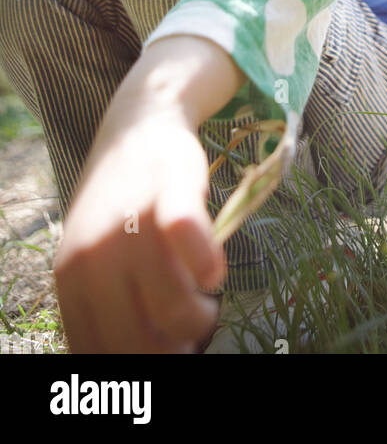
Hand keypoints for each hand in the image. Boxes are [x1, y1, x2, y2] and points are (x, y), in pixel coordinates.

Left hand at [54, 101, 225, 353]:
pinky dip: (209, 268)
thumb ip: (108, 304)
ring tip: (206, 301)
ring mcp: (130, 225)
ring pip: (172, 308)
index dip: (143, 364)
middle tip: (192, 333)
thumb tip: (146, 356)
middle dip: (175, 349)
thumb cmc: (121, 201)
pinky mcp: (170, 194)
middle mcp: (93, 256)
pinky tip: (215, 271)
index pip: (101, 351)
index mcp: (70, 279)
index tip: (169, 354)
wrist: (138, 123)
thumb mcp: (95, 256)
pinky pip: (192, 247)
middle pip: (139, 341)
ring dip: (198, 318)